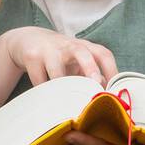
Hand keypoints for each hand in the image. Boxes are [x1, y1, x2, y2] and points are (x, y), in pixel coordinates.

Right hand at [0, 26, 117, 86]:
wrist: (30, 40)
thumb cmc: (62, 56)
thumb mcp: (78, 63)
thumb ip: (92, 76)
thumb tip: (107, 95)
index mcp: (85, 47)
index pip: (103, 54)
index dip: (111, 71)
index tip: (114, 90)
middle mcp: (69, 45)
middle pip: (82, 53)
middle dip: (90, 68)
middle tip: (95, 84)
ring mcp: (49, 50)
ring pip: (57, 71)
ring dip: (62, 88)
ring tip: (66, 104)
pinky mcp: (32, 56)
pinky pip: (39, 79)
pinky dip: (44, 91)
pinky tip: (46, 97)